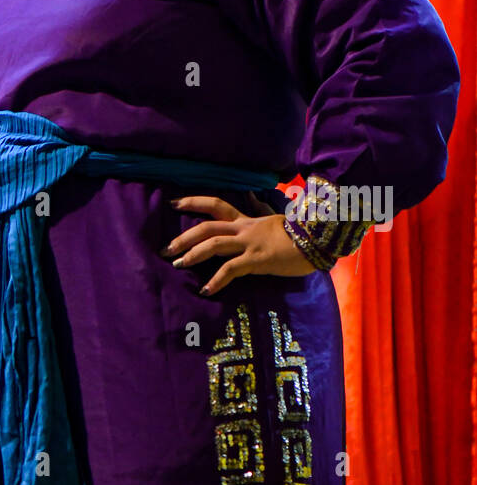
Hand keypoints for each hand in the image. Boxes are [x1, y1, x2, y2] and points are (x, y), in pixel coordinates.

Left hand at [162, 192, 315, 295]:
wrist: (317, 240)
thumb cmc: (296, 233)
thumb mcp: (274, 217)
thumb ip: (259, 208)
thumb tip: (250, 194)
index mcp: (246, 220)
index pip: (216, 204)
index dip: (193, 202)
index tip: (173, 203)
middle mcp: (244, 229)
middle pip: (208, 226)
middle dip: (185, 237)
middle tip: (167, 248)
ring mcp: (250, 244)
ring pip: (215, 243)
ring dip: (193, 254)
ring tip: (179, 264)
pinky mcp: (257, 260)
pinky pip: (232, 269)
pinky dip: (217, 280)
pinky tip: (206, 289)